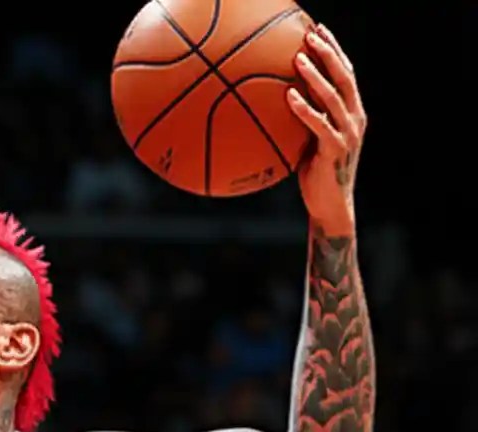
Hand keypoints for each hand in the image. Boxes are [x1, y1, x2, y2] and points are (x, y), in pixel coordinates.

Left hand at [288, 24, 366, 234]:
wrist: (329, 206)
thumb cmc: (314, 174)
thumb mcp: (309, 142)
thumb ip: (302, 120)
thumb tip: (272, 102)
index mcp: (352, 114)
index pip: (347, 74)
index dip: (335, 51)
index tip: (319, 30)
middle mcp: (355, 119)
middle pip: (345, 78)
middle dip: (328, 54)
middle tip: (309, 35)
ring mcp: (348, 134)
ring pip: (334, 97)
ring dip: (316, 76)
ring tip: (298, 58)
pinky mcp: (335, 150)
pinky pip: (319, 124)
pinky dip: (304, 108)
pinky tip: (288, 95)